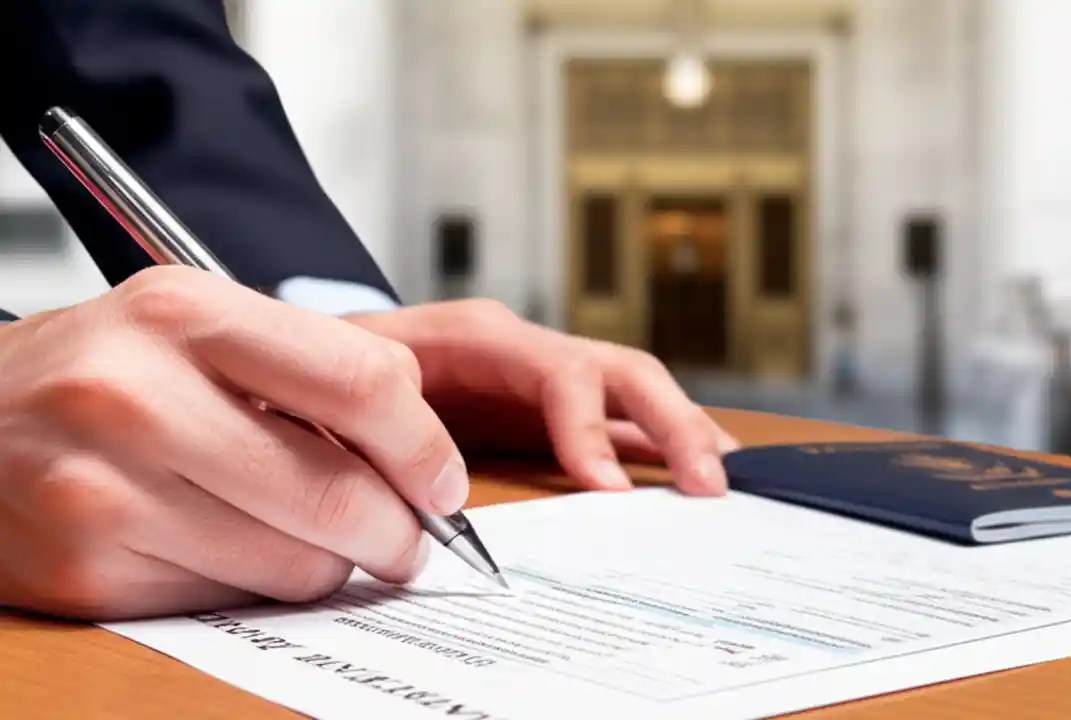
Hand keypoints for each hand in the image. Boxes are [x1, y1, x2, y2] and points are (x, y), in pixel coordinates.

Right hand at [0, 267, 463, 619]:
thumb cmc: (99, 373)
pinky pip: (230, 603)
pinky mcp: (84, 570)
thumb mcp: (198, 325)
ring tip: (305, 537)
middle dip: (397, 533)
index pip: (362, 384)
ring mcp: (104, 489)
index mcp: (185, 314)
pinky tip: (228, 550)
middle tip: (403, 539)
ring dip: (328, 565)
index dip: (425, 447)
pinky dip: (255, 588)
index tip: (442, 483)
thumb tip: (421, 441)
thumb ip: (315, 363)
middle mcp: (137, 396)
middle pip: (339, 495)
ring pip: (296, 566)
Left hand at [347, 300, 738, 495]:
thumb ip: (378, 414)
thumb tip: (413, 475)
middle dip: (672, 424)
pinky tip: (696, 477)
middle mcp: (531, 351)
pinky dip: (665, 448)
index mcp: (483, 338)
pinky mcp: (558, 411)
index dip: (587, 428)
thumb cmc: (339, 368)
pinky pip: (624, 423)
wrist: (338, 356)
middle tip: (708, 485)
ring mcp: (551, 379)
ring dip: (686, 433)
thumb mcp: (345, 380)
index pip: (558, 372)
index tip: (609, 487)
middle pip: (623, 372)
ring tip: (724, 480)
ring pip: (638, 394)